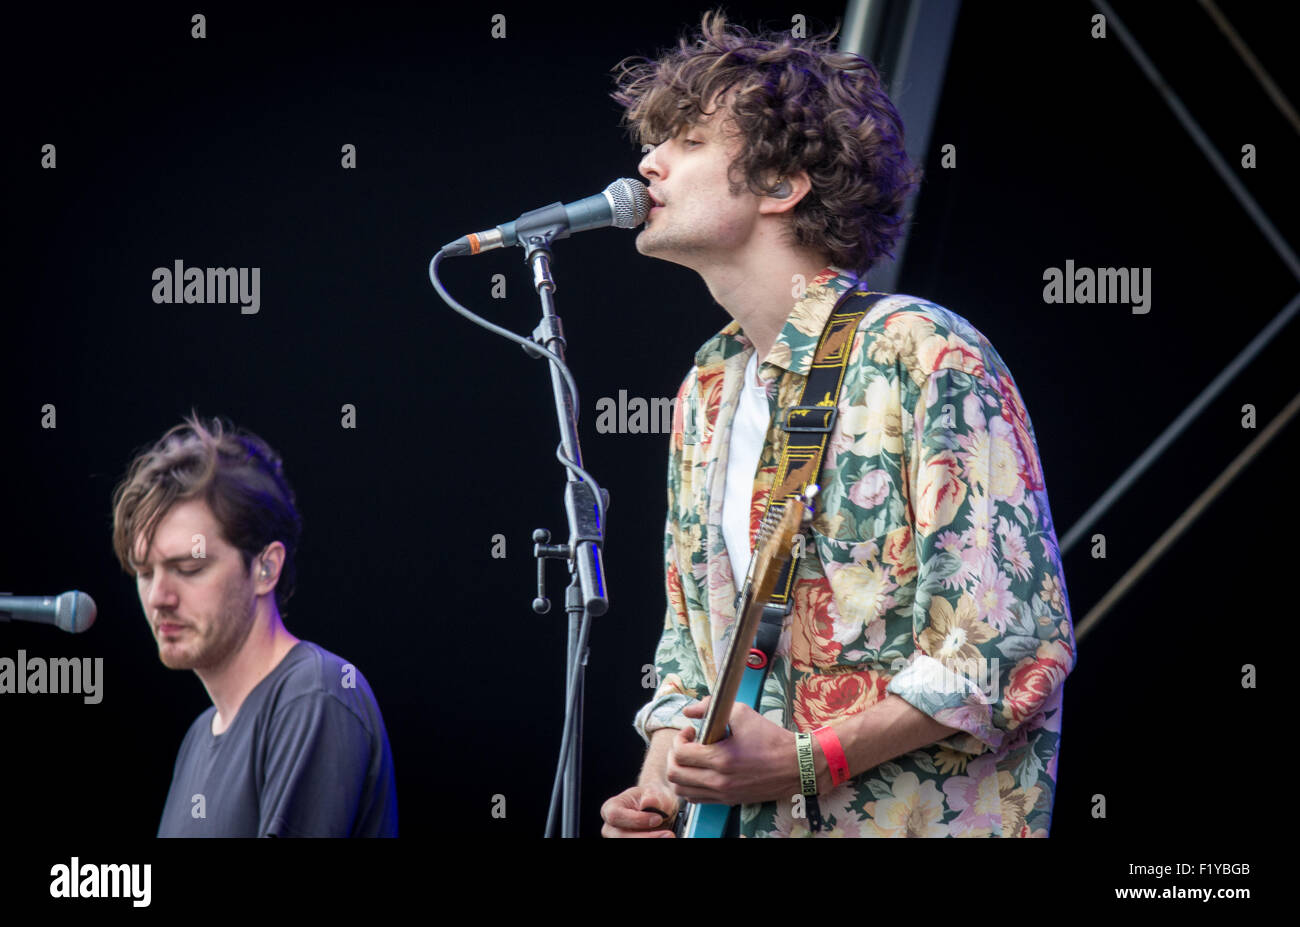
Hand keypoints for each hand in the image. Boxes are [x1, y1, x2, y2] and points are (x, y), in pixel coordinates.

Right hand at [600, 782, 678, 837]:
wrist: (658, 806)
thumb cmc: (652, 797)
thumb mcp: (654, 792)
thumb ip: (652, 797)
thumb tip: (647, 803)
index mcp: (610, 808)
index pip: (616, 816)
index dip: (636, 820)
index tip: (658, 819)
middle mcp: (610, 827)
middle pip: (621, 837)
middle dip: (647, 837)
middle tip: (668, 834)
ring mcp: (618, 838)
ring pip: (631, 844)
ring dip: (652, 841)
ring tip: (669, 836)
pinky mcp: (629, 844)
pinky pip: (640, 852)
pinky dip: (653, 842)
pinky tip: (664, 839)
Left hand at [666, 696, 803, 805]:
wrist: (795, 765)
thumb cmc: (771, 738)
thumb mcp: (742, 713)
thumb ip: (711, 707)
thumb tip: (689, 710)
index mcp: (721, 759)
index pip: (680, 754)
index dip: (679, 739)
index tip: (690, 731)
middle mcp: (719, 780)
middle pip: (675, 775)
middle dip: (674, 755)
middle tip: (687, 744)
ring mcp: (723, 794)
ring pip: (682, 791)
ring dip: (680, 772)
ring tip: (692, 759)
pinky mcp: (729, 800)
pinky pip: (696, 799)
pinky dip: (690, 786)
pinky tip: (700, 771)